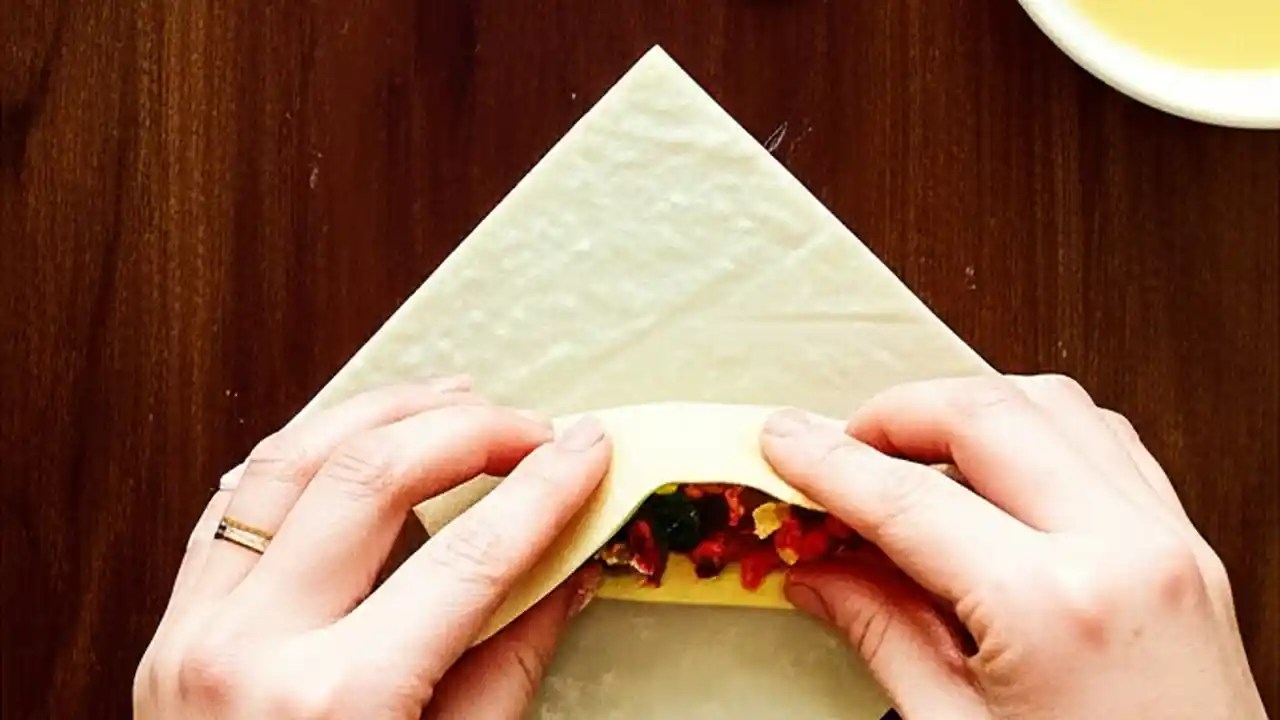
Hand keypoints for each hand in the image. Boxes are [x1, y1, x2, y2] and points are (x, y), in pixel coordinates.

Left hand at [135, 377, 610, 718]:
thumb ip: (508, 665)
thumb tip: (567, 570)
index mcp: (336, 703)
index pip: (470, 556)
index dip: (544, 491)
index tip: (588, 449)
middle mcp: (252, 650)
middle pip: (373, 477)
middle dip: (469, 431)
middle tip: (532, 427)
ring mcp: (197, 632)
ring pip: (290, 460)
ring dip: (380, 413)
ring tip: (452, 400)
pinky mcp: (174, 627)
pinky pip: (235, 504)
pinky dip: (300, 454)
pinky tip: (351, 438)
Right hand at [762, 375, 1265, 719]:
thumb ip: (882, 635)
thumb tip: (820, 576)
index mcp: (1053, 608)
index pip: (907, 499)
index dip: (828, 462)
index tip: (785, 441)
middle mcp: (1122, 553)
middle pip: (985, 414)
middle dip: (895, 412)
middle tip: (841, 447)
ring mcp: (1168, 545)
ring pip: (1054, 404)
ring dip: (969, 412)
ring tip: (912, 456)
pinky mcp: (1189, 553)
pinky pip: (1108, 442)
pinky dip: (1039, 431)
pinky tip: (998, 470)